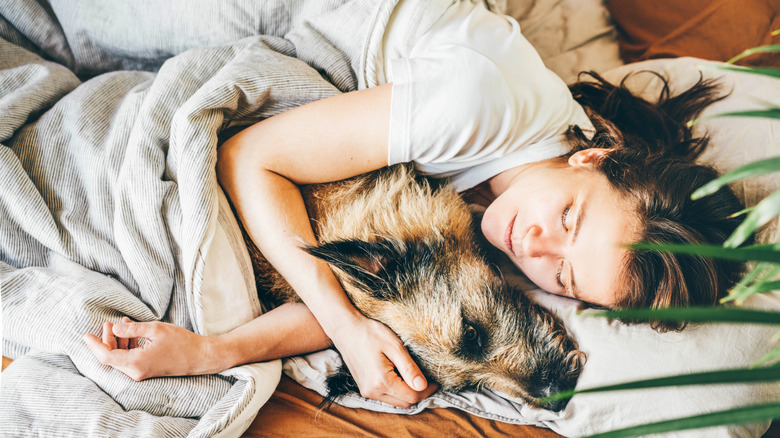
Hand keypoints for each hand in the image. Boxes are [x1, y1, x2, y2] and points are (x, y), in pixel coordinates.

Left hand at [83, 317, 219, 380]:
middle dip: (106, 340)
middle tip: (107, 323)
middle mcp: (136, 372)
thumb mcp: (155, 329)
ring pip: (119, 358)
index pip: (106, 356)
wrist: (199, 356)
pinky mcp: (146, 370)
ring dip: (117, 342)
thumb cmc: (181, 342)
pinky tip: (130, 332)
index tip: (86, 334)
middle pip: (111, 358)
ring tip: (119, 324)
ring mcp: (141, 373)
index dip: (95, 345)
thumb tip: (114, 328)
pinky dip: (126, 346)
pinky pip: (129, 359)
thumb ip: (132, 330)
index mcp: (136, 362)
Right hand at [330, 315, 437, 407]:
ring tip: (416, 379)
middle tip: (429, 380)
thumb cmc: (370, 333)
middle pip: (404, 403)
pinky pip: (386, 396)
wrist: (346, 329)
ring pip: (395, 402)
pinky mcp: (364, 388)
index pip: (411, 396)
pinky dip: (397, 392)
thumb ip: (409, 368)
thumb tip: (423, 386)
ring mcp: (366, 391)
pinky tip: (401, 378)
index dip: (426, 391)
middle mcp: (372, 391)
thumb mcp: (394, 347)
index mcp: (381, 382)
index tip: (436, 382)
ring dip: (407, 394)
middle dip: (418, 394)